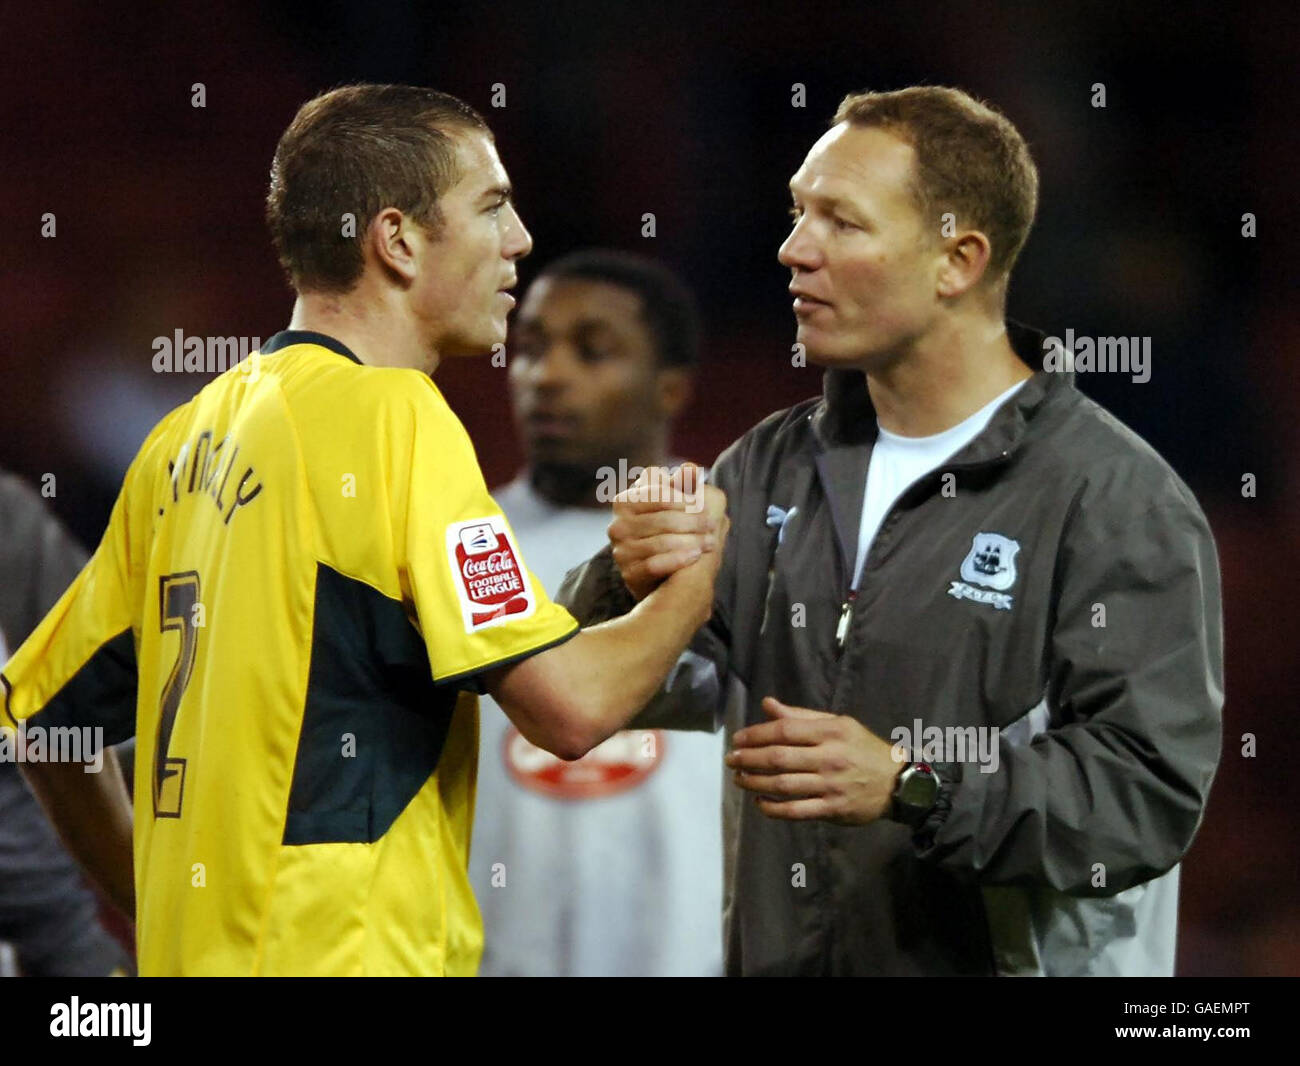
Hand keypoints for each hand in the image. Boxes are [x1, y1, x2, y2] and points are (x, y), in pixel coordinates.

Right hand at [609, 463, 726, 600]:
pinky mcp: (628, 573)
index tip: (706, 506)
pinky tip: (696, 556)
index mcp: (625, 501)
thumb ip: (682, 484)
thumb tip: (690, 468)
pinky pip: (655, 565)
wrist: (661, 571)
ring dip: (691, 542)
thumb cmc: (670, 528)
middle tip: (713, 525)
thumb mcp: (676, 503)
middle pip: (662, 520)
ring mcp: (621, 551)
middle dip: (693, 522)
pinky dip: (679, 559)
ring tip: (710, 543)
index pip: (659, 495)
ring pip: (661, 542)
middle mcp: (618, 525)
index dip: (685, 500)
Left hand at [725, 697, 905, 824]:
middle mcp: (830, 757)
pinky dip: (773, 808)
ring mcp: (831, 785)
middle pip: (779, 758)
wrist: (897, 783)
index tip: (737, 739)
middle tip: (731, 760)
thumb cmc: (863, 749)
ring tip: (739, 779)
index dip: (756, 735)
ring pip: (783, 785)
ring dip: (755, 782)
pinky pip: (796, 811)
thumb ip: (801, 716)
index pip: (784, 730)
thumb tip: (768, 704)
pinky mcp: (832, 809)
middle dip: (749, 759)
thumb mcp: (838, 724)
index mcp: (831, 732)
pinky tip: (760, 801)